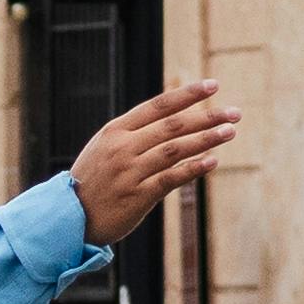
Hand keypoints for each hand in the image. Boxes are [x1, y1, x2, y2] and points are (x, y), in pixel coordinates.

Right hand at [69, 79, 238, 249]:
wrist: (68, 217)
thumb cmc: (92, 180)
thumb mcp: (105, 147)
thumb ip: (134, 133)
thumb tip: (171, 117)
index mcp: (115, 131)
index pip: (158, 106)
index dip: (187, 94)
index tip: (214, 85)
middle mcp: (123, 148)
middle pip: (172, 126)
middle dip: (206, 117)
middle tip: (234, 113)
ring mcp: (130, 172)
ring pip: (175, 150)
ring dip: (206, 139)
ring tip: (230, 132)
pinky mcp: (137, 197)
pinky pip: (170, 178)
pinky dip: (193, 168)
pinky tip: (212, 161)